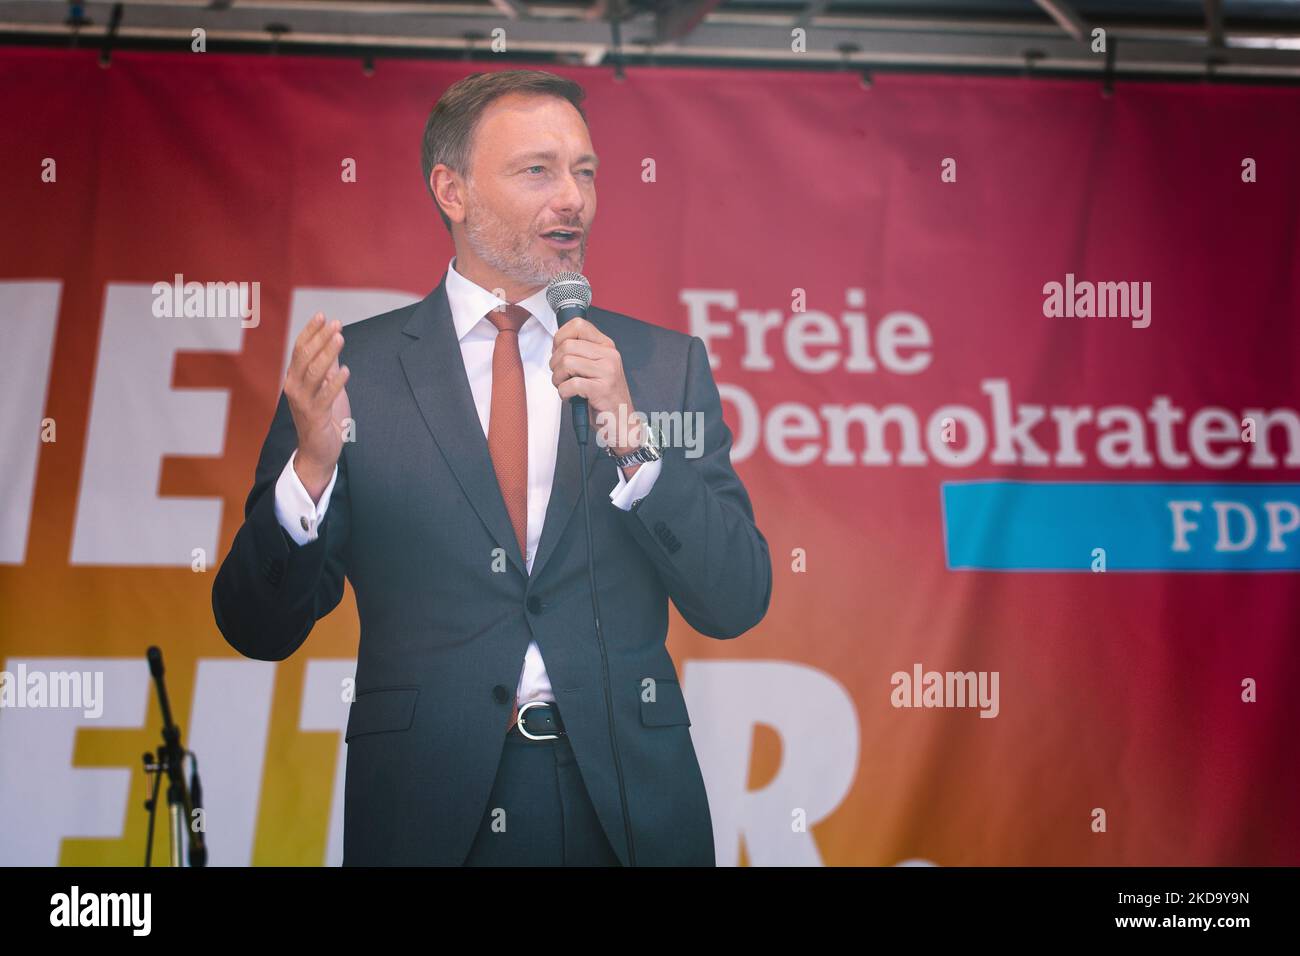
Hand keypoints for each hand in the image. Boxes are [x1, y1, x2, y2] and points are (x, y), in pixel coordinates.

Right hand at [285, 313, 350, 501]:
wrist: (318, 451)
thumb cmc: (323, 417)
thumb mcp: (325, 387)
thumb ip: (327, 367)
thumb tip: (334, 342)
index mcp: (294, 378)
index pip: (299, 349)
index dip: (310, 331)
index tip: (323, 315)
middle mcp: (293, 387)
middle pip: (305, 356)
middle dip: (320, 338)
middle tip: (336, 324)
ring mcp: (302, 402)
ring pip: (313, 372)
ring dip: (327, 354)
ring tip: (340, 339)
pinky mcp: (314, 416)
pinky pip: (324, 396)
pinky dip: (335, 382)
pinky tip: (346, 370)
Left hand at [550, 318, 642, 458]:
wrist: (623, 423)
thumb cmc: (605, 397)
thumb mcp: (596, 368)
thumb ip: (581, 353)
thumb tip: (557, 344)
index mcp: (607, 346)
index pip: (578, 325)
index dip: (560, 337)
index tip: (558, 351)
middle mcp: (609, 355)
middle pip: (567, 346)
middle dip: (555, 363)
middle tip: (561, 376)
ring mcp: (607, 371)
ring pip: (566, 363)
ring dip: (558, 379)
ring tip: (565, 387)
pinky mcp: (602, 389)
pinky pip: (571, 384)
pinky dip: (564, 393)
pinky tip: (571, 397)